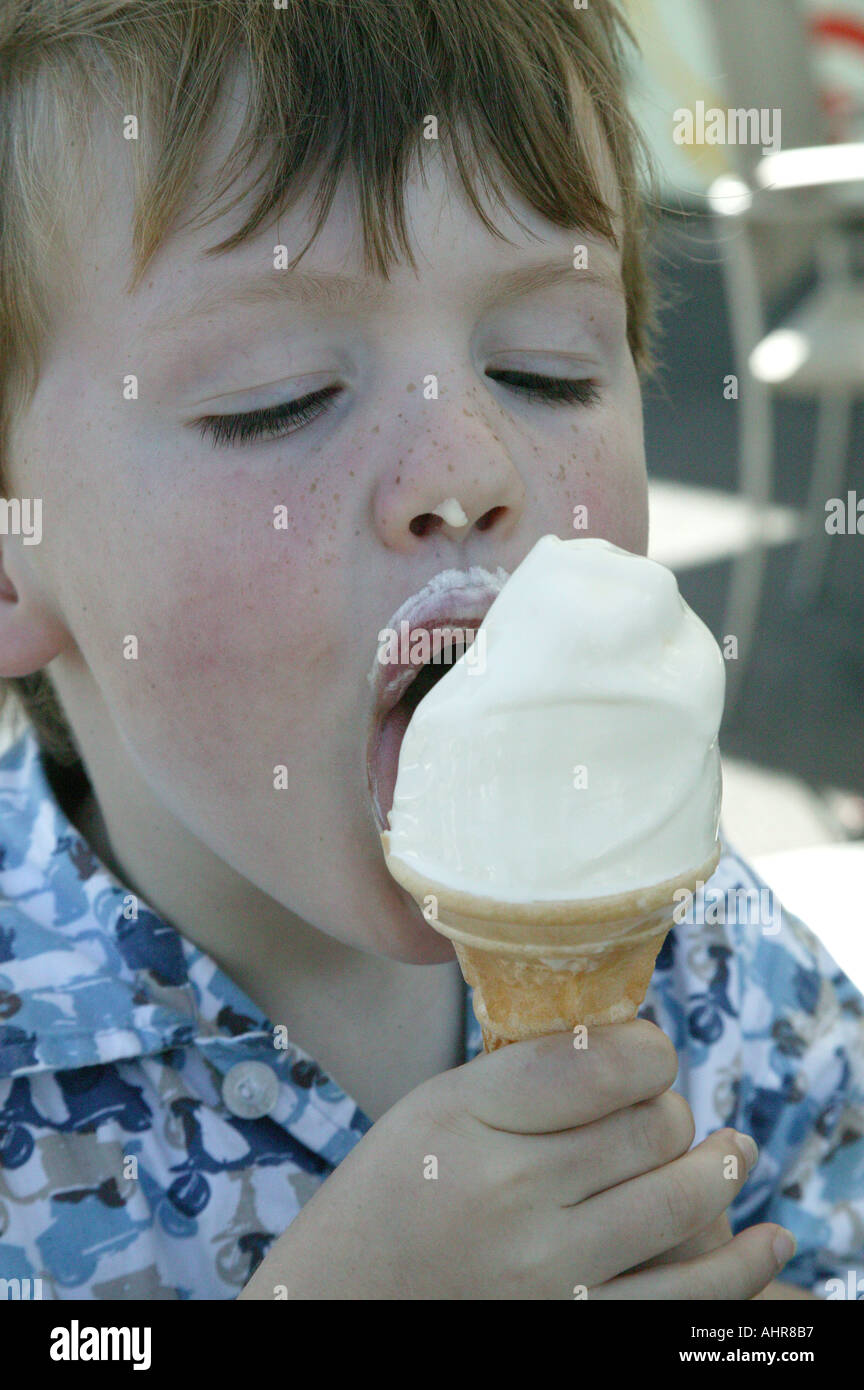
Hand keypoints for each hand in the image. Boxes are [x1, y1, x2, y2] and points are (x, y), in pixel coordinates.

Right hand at [239, 1021, 793, 1299]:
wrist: (341, 1309)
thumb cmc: (389, 1193)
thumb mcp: (434, 1106)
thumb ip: (523, 1074)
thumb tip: (633, 1047)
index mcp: (466, 1117)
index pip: (601, 1060)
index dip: (648, 1049)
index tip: (646, 1053)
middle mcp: (511, 1193)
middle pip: (651, 1126)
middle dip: (673, 1107)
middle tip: (659, 1109)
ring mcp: (548, 1274)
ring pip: (683, 1199)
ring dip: (723, 1168)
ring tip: (734, 1153)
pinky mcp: (575, 1331)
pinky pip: (685, 1297)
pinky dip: (743, 1265)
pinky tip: (772, 1238)